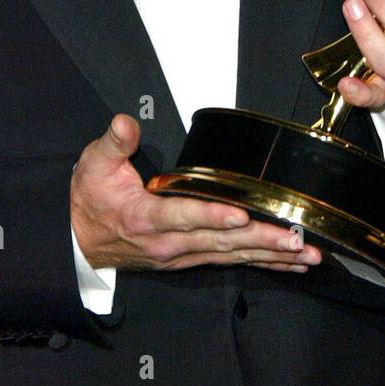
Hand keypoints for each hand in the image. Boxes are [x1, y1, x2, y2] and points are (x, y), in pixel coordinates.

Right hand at [70, 114, 322, 273]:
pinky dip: (262, 263)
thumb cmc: (91, 200)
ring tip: (305, 253)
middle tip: (295, 238)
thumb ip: (114, 143)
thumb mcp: (94, 164)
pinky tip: (289, 263)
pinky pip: (231, 262)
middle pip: (220, 242)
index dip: (213, 216)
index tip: (241, 216)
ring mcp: (182, 256)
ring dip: (270, 256)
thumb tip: (126, 123)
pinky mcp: (190, 259)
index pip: (184, 215)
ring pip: (232, 257)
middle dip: (261, 241)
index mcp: (146, 217)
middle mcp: (169, 243)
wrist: (79, 241)